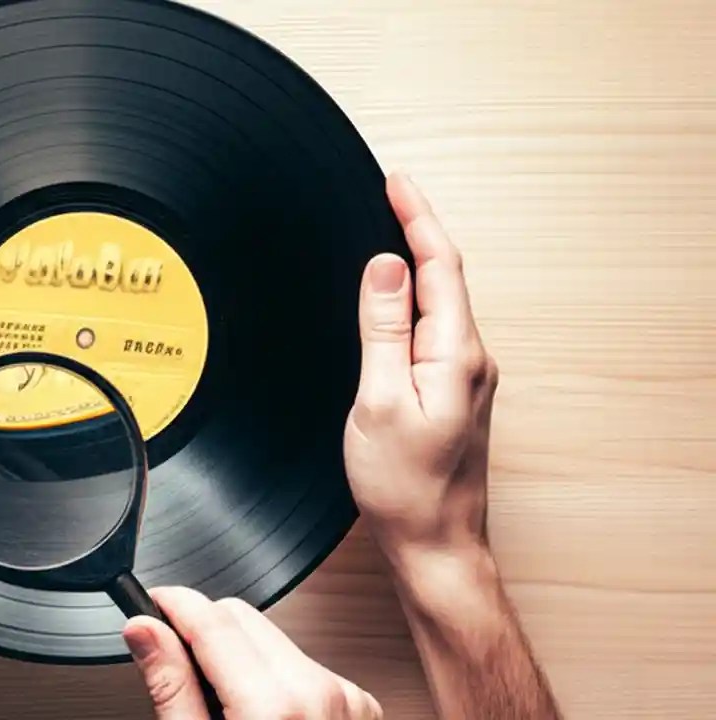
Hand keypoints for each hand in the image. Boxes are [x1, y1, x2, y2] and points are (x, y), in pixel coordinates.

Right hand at [124, 587, 381, 718]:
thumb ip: (172, 689)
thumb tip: (144, 634)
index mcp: (277, 707)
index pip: (212, 618)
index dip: (173, 604)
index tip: (152, 603)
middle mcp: (322, 694)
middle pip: (244, 617)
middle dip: (204, 630)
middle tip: (176, 666)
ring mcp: (348, 701)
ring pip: (273, 639)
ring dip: (239, 656)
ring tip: (223, 709)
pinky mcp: (360, 708)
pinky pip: (304, 667)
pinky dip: (274, 678)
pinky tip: (259, 718)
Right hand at [343, 174, 497, 567]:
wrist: (434, 543)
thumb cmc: (405, 487)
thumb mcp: (379, 400)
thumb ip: (383, 329)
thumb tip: (385, 267)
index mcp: (455, 355)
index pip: (440, 266)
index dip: (416, 217)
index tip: (396, 181)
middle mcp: (470, 359)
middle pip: (446, 276)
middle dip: (418, 228)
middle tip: (390, 192)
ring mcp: (466, 376)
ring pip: (442, 301)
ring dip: (418, 261)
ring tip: (391, 228)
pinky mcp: (455, 391)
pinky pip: (436, 327)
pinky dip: (416, 297)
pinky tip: (397, 294)